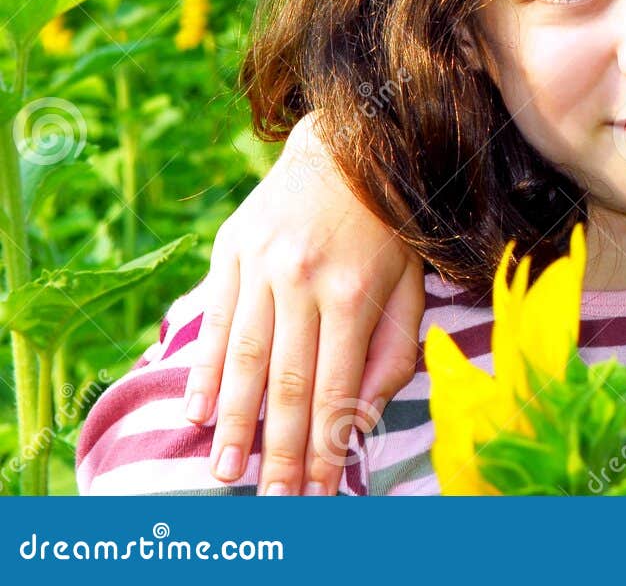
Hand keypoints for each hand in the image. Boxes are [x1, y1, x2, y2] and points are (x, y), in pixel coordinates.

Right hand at [183, 113, 425, 494]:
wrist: (349, 142)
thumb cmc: (390, 226)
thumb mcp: (411, 284)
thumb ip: (389, 352)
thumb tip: (356, 421)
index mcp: (354, 292)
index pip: (334, 389)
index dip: (322, 447)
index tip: (315, 491)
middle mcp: (303, 280)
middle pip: (285, 385)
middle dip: (278, 450)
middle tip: (271, 500)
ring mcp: (261, 263)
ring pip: (243, 359)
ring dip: (233, 423)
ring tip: (225, 472)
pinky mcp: (231, 248)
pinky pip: (214, 320)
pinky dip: (206, 370)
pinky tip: (199, 412)